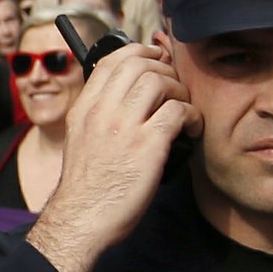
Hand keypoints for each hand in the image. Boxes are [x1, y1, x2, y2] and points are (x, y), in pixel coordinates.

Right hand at [25, 39, 197, 271]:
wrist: (81, 219)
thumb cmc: (86, 187)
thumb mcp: (81, 139)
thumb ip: (100, 115)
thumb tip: (128, 98)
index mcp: (84, 108)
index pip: (110, 61)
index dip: (139, 52)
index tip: (155, 60)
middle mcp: (101, 111)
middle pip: (138, 64)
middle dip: (163, 69)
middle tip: (175, 86)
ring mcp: (123, 127)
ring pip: (159, 81)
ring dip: (179, 91)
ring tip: (183, 108)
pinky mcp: (147, 146)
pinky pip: (177, 112)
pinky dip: (191, 115)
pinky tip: (190, 129)